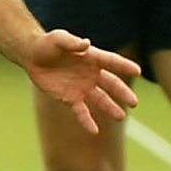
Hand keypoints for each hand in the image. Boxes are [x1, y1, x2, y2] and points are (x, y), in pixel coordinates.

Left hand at [25, 30, 139, 134]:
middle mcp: (92, 74)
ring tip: (121, 117)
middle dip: (122, 93)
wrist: (33, 57)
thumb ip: (72, 42)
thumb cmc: (47, 44)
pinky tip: (94, 131)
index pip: (112, 62)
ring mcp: (83, 87)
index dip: (124, 66)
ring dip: (111, 108)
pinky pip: (81, 112)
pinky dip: (87, 121)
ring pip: (101, 100)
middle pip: (111, 84)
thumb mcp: (59, 39)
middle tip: (134, 102)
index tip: (138, 71)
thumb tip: (86, 44)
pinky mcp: (71, 98)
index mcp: (93, 58)